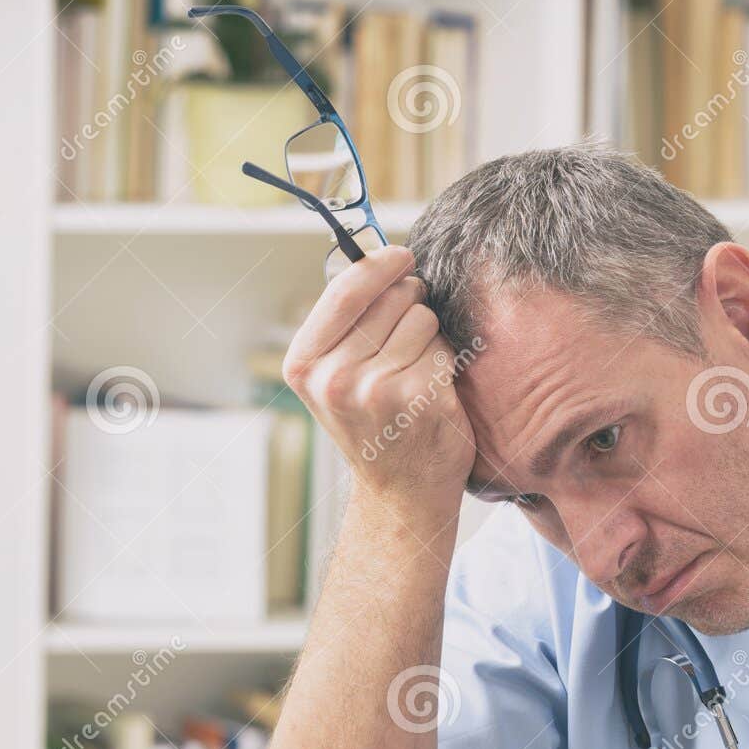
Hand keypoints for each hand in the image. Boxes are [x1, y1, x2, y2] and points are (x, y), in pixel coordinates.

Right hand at [282, 245, 475, 522]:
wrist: (400, 493)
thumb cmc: (374, 425)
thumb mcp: (335, 376)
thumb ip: (345, 323)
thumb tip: (374, 255)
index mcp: (304, 364)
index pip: (345, 289)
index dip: (379, 264)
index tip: (401, 255)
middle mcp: (335, 378)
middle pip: (392, 297)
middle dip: (409, 304)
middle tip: (406, 339)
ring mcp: (378, 390)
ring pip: (422, 319)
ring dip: (428, 338)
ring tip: (414, 373)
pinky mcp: (419, 400)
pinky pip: (443, 349)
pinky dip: (444, 364)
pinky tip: (431, 393)